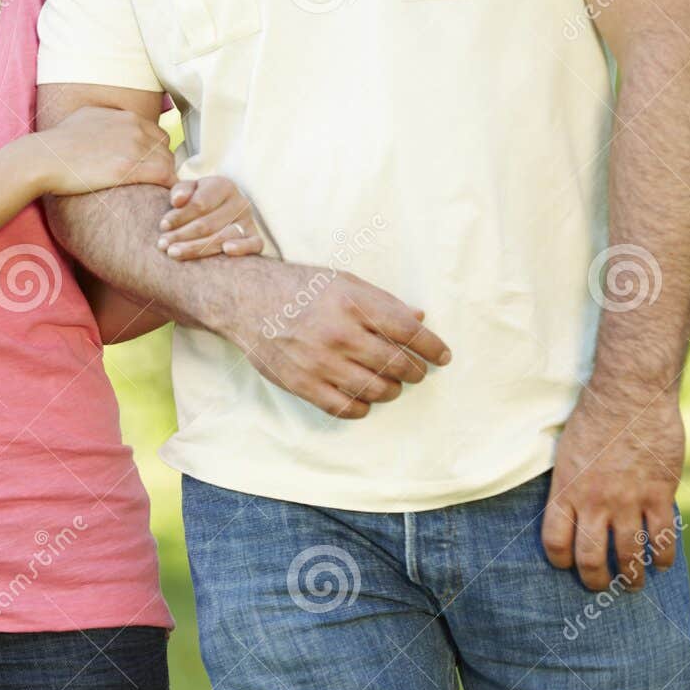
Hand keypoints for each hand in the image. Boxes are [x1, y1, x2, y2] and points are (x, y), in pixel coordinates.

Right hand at [36, 108, 175, 196]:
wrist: (44, 158)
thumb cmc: (57, 144)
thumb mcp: (85, 118)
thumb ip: (105, 120)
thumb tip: (107, 123)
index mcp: (124, 115)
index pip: (156, 134)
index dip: (155, 154)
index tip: (147, 170)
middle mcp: (133, 125)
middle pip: (165, 148)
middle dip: (161, 166)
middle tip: (151, 186)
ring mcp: (133, 145)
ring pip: (167, 162)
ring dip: (164, 179)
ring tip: (156, 196)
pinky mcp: (129, 167)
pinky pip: (165, 176)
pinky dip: (168, 187)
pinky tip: (162, 200)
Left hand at [157, 174, 264, 259]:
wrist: (221, 210)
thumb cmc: (199, 200)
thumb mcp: (189, 190)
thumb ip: (181, 191)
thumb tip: (177, 201)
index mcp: (223, 186)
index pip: (199, 204)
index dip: (179, 216)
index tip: (162, 225)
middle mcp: (239, 202)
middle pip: (207, 224)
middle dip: (182, 235)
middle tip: (162, 245)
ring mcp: (248, 221)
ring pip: (223, 237)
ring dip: (196, 248)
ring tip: (174, 253)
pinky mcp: (255, 238)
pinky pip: (254, 244)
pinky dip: (242, 248)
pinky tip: (226, 250)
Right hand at [225, 259, 450, 418]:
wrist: (246, 299)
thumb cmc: (299, 287)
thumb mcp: (344, 281)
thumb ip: (382, 301)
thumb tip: (420, 319)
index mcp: (353, 302)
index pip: (408, 331)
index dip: (432, 347)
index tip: (443, 356)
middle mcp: (338, 332)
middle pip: (396, 364)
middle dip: (414, 371)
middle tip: (415, 371)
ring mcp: (319, 361)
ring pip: (375, 390)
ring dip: (391, 390)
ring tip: (390, 384)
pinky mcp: (302, 383)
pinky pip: (345, 408)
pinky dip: (362, 408)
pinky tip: (364, 400)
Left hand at [542, 382, 684, 590]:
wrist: (630, 394)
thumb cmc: (594, 416)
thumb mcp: (566, 451)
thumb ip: (569, 483)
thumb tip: (571, 506)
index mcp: (566, 490)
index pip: (555, 542)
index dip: (560, 561)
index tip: (567, 565)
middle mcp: (595, 502)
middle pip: (591, 559)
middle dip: (596, 580)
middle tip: (602, 586)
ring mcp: (628, 501)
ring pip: (629, 556)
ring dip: (632, 577)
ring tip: (633, 584)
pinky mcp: (658, 495)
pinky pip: (662, 538)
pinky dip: (662, 557)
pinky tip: (661, 563)